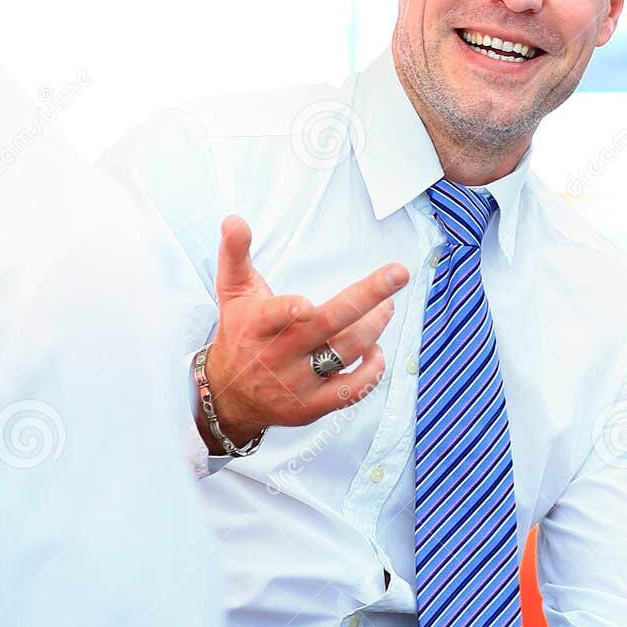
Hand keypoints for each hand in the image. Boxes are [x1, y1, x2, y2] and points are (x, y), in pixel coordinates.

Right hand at [198, 215, 408, 449]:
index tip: (305, 306)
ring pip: (346, 352)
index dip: (289, 312)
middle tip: (397, 274)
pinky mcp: (312, 407)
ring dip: (374, 326)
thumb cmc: (240, 332)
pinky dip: (372, 371)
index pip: (274, 316)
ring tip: (386, 307)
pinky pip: (352, 390)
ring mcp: (297, 383)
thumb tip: (233, 219)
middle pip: (328, 326)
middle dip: (367, 298)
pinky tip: (376, 350)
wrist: (229, 394)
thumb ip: (235, 253)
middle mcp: (279, 355)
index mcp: (258, 324)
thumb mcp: (232, 291)